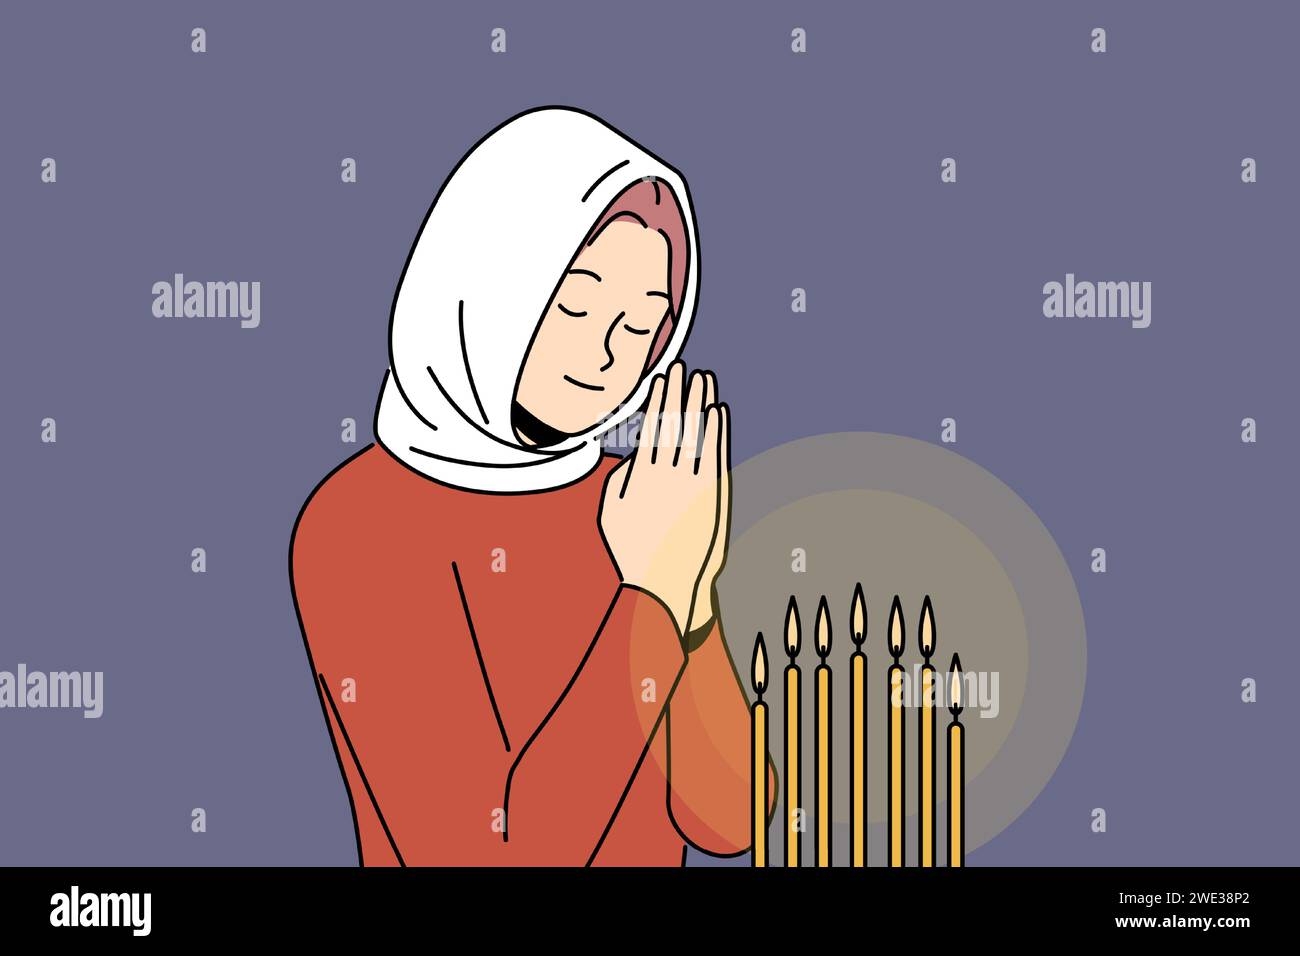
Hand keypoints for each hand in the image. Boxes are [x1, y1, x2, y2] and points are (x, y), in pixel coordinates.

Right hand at [600, 362, 724, 634]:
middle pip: (676, 423)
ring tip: (706, 379)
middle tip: (685, 366)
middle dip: (680, 392)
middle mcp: (667, 474)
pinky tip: (720, 412)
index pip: (652, 426)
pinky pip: (716, 454)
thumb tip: (632, 455)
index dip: (659, 398)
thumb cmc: (630, 547)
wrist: (660, 582)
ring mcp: (692, 484)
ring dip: (702, 403)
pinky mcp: (712, 496)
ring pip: (698, 434)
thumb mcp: (609, 510)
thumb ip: (618, 477)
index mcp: (640, 475)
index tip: (664, 376)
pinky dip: (718, 431)